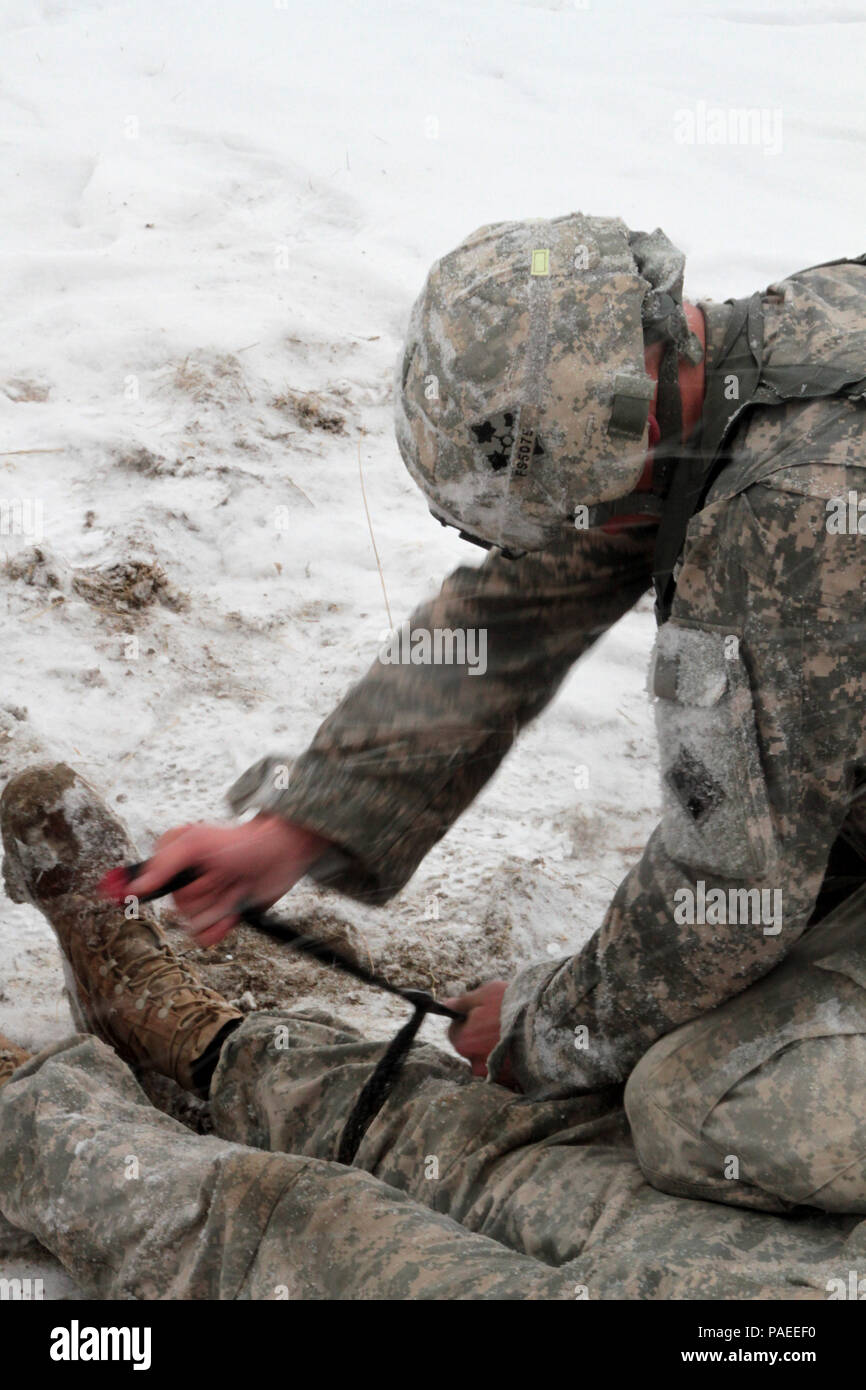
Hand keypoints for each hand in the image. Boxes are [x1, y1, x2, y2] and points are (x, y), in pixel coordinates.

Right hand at [128, 816, 330, 946]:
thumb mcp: (197, 843)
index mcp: (173, 860)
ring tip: (233, 886)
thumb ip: (164, 863)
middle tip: (219, 875)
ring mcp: (204, 902)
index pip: (141, 881)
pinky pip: (206, 937)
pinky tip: (235, 909)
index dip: (123, 890)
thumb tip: (138, 886)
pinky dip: (222, 926)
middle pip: (174, 908)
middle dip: (199, 895)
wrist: (280, 856)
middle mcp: (184, 883)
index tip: (106, 895)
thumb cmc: (239, 842)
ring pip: (191, 924)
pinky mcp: (221, 918)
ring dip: (215, 907)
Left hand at [443, 979, 515, 1085]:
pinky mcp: (512, 1080)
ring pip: (488, 1059)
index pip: (454, 1033)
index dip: (465, 1020)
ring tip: (512, 1033)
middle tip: (498, 1021)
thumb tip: (447, 1005)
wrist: (546, 1023)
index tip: (479, 1013)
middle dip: (480, 1036)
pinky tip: (519, 1046)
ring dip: (495, 1048)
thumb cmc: (513, 1006)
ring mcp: (494, 1074)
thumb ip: (462, 1003)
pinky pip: (504, 1069)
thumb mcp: (485, 995)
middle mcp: (475, 1063)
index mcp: (464, 1042)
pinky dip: (509, 1059)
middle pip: (471, 1048)